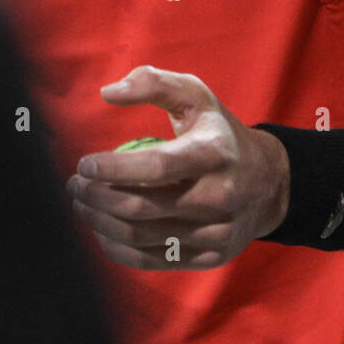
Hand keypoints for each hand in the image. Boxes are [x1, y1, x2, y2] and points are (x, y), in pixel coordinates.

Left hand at [65, 65, 289, 269]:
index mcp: (214, 153)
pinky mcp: (211, 258)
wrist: (269, 182)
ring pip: (144, 237)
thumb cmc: (219, 134)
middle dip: (98, 198)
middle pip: (144, 207)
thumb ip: (154, 83)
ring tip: (82, 204)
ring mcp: (216, 232)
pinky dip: (119, 247)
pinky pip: (153, 260)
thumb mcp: (196, 96)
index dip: (114, 168)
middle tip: (74, 185)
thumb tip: (108, 93)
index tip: (83, 164)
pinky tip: (102, 229)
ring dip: (102, 222)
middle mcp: (219, 196)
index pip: (158, 166)